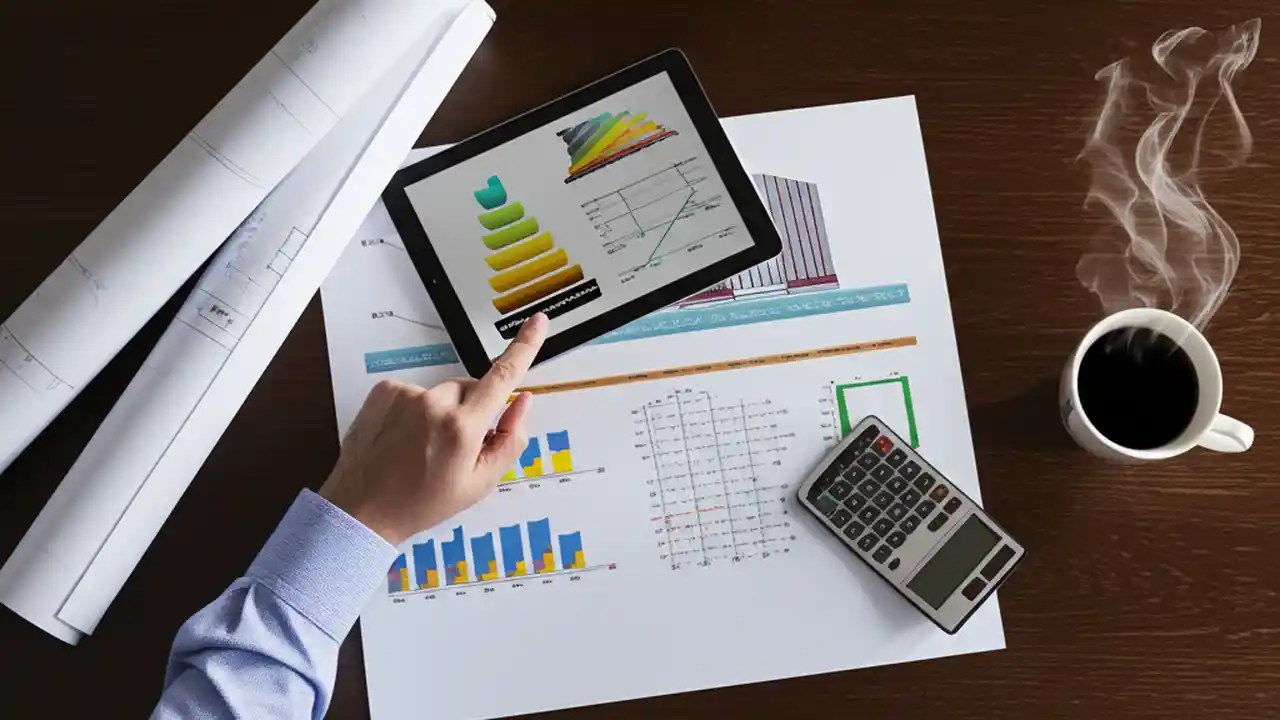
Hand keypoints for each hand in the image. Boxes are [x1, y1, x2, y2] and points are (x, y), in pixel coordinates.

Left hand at [320, 314, 547, 543]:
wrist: (362, 510)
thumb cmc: (421, 502)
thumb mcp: (480, 483)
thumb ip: (510, 439)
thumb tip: (523, 401)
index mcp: (462, 428)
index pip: (503, 377)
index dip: (525, 346)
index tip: (538, 322)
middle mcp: (434, 403)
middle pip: (471, 390)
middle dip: (471, 411)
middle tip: (453, 448)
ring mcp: (406, 394)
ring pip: (442, 393)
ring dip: (440, 412)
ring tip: (421, 449)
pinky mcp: (384, 391)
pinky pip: (414, 393)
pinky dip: (414, 411)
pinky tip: (403, 439)